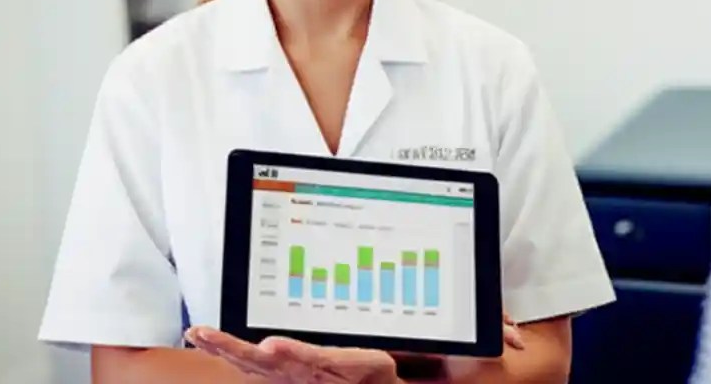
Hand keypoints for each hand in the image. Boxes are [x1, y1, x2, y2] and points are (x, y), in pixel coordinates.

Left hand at [187, 314, 524, 383]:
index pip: (344, 367)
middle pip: (296, 374)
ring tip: (200, 330)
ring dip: (234, 355)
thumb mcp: (471, 357)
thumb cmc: (455, 372)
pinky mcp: (315, 379)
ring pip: (276, 376)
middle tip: (215, 337)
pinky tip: (212, 339)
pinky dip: (243, 360)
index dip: (306, 358)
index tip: (273, 345)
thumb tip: (510, 337)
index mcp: (383, 376)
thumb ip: (485, 337)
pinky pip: (275, 376)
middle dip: (252, 358)